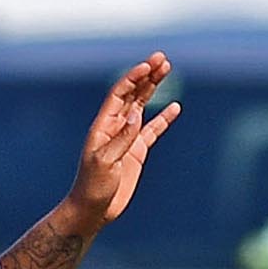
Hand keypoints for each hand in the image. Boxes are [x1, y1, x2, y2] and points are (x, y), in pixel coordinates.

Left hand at [66, 52, 180, 227]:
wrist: (93, 209)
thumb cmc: (93, 186)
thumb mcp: (105, 162)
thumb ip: (121, 139)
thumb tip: (136, 116)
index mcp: (103, 126)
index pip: (119, 95)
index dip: (133, 78)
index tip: (148, 66)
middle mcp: (115, 127)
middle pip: (132, 94)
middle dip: (147, 76)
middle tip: (162, 59)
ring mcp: (127, 138)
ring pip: (143, 106)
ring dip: (154, 88)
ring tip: (167, 70)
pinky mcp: (136, 151)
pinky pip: (152, 130)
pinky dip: (163, 119)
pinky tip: (175, 107)